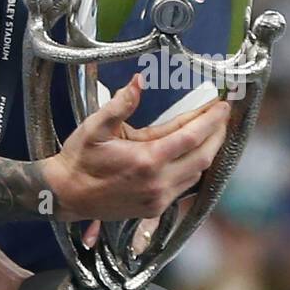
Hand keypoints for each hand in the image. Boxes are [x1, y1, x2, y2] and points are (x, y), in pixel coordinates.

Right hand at [44, 72, 230, 224]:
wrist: (66, 194)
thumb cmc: (80, 159)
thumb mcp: (95, 127)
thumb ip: (120, 104)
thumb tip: (139, 81)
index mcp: (146, 159)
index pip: (190, 136)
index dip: (210, 119)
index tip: (222, 105)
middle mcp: (158, 182)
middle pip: (203, 156)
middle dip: (217, 133)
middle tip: (223, 115)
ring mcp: (159, 198)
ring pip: (197, 173)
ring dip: (208, 151)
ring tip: (212, 132)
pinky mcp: (155, 208)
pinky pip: (185, 186)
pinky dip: (195, 168)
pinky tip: (193, 154)